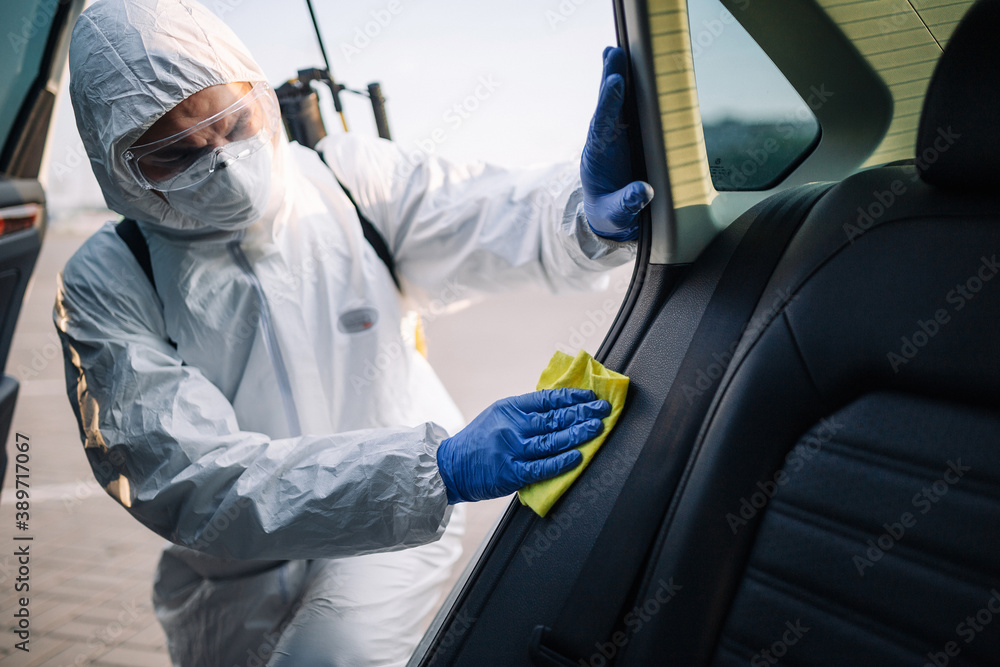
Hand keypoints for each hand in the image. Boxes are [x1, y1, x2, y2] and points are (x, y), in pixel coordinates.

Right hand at [436, 388, 609, 502]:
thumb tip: (561, 406)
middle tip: (603, 410)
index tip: (591, 397)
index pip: (547, 399)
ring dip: (577, 434)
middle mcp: (510, 426)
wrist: (449, 466)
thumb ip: (525, 412)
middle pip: (553, 418)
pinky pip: (541, 467)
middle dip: (582, 413)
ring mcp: (510, 450)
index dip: (572, 398)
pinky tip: (577, 456)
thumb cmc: (478, 440)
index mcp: (509, 408)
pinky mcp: (510, 473)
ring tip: (596, 429)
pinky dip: (561, 462)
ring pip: (551, 441)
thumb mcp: (498, 416)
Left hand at [581, 46, 653, 240]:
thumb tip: (643, 192)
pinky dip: (626, 87)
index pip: (602, 126)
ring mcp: (614, 135)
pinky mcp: (625, 134)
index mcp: (597, 158)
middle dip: (609, 80)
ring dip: (616, 76)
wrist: (607, 214)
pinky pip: (626, 107)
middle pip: (606, 107)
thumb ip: (627, 203)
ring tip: (616, 50)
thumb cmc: (611, 213)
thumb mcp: (617, 214)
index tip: (614, 83)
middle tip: (613, 53)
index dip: (609, 104)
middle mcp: (603, 141)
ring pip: (615, 102)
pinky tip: (626, 66)